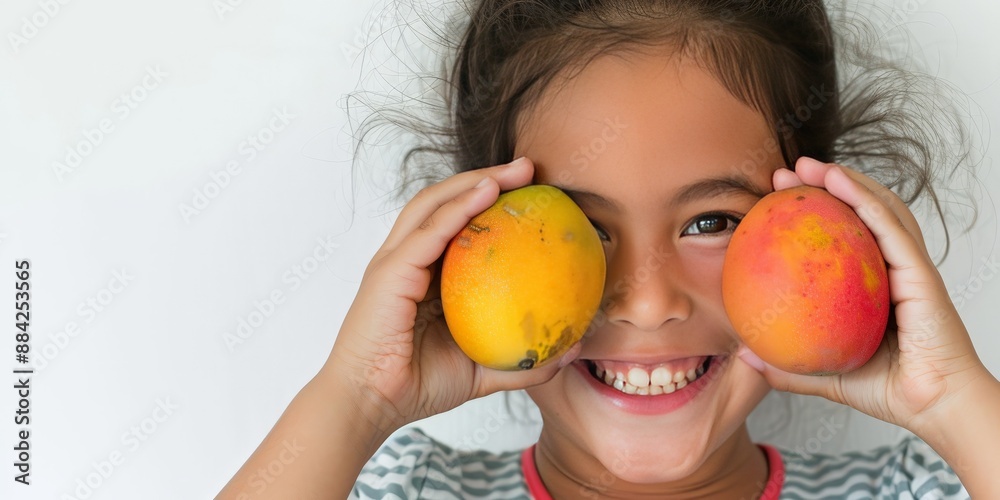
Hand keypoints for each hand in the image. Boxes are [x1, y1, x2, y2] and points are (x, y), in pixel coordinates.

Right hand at [324, 157, 580, 433]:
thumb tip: (571, 350)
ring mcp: (395, 262)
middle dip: (487, 178)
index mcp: (425, 275)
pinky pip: (427, 233)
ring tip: (514, 172)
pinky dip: (457, 209)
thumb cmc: (418, 386)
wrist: (371, 405)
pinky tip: (486, 193)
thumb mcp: (482, 371)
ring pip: (434, 205)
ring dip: (474, 181)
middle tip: (530, 168)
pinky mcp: (389, 272)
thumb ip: (523, 361)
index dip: (492, 202)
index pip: (458, 223)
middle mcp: (407, 260)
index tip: (534, 192)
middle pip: (445, 202)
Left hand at [738, 156, 989, 433]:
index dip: (811, 215)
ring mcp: (908, 267)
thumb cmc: (889, 390)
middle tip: (784, 175)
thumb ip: (787, 367)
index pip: (842, 238)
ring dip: (843, 180)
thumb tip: (742, 354)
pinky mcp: (921, 270)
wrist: (934, 407)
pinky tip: (838, 181)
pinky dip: (864, 198)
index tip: (773, 201)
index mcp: (873, 288)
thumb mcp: (826, 375)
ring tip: (809, 165)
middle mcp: (892, 269)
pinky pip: (890, 226)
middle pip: (858, 214)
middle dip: (823, 186)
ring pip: (878, 208)